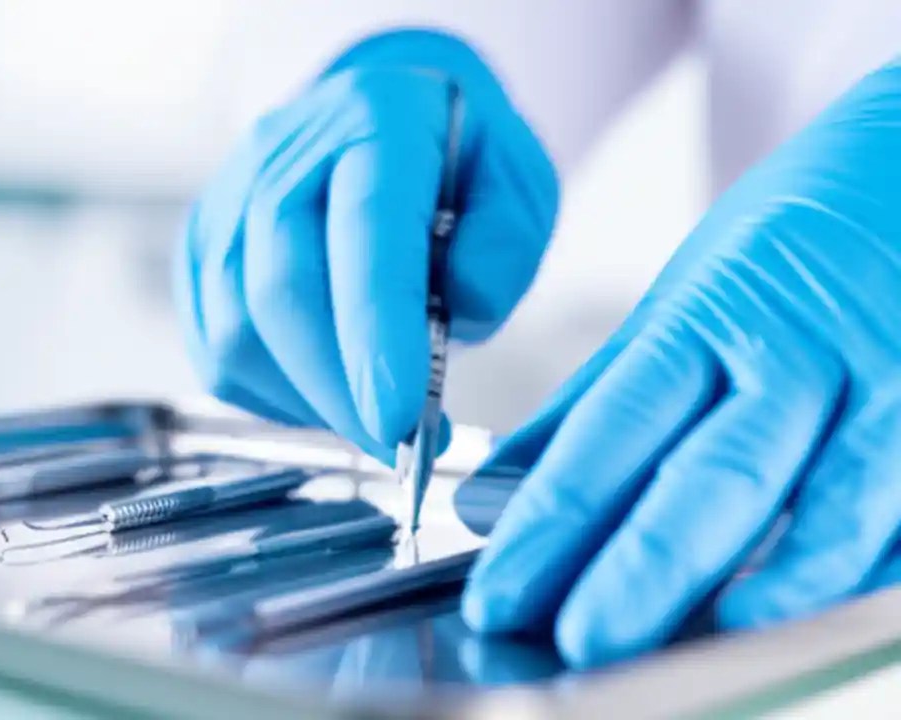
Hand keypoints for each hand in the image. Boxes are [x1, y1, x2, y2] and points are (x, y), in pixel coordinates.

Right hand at [174, 29, 557, 464]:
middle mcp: (284, 153)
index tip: (400, 419)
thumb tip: (459, 310)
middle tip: (396, 444)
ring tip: (364, 412)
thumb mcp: (521, 183)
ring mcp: (228, 199)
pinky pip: (213, 345)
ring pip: (236, 328)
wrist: (378, 104)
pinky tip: (319, 390)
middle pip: (281, 288)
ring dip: (303, 397)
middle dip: (337, 391)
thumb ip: (503, 246)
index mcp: (377, 120)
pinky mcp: (199, 246)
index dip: (375, 332)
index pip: (365, 230)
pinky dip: (267, 391)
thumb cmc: (456, 158)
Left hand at [462, 58, 900, 666]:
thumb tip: (498, 491)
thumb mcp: (682, 298)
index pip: (614, 430)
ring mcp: (893, 385)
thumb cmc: (792, 236)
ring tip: (700, 643)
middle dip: (644, 567)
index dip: (553, 519)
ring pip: (833, 502)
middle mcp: (804, 352)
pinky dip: (852, 569)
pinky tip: (797, 613)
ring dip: (768, 584)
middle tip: (579, 640)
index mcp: (713, 315)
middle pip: (716, 473)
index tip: (499, 592)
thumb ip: (599, 398)